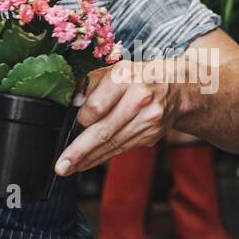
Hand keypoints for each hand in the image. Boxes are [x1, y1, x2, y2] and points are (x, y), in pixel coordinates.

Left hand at [54, 60, 182, 174]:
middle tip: (62, 166)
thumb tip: (73, 106)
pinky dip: (104, 157)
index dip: (82, 120)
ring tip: (70, 167)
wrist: (176, 87)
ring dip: (89, 158)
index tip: (74, 125)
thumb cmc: (138, 77)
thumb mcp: (113, 70)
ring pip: (113, 144)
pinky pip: (122, 148)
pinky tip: (89, 161)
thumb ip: (90, 85)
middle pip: (104, 130)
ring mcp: (148, 119)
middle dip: (79, 151)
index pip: (96, 107)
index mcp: (125, 77)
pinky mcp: (151, 134)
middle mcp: (139, 98)